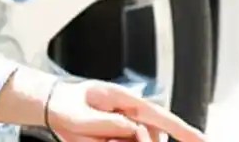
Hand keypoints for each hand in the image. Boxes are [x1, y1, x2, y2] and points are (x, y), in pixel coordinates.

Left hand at [45, 80, 205, 141]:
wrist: (53, 107)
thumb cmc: (66, 106)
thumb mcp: (81, 116)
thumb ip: (107, 122)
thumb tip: (133, 129)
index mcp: (125, 100)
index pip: (161, 116)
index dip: (185, 131)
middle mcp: (132, 113)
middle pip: (153, 136)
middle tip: (107, 140)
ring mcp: (129, 124)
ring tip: (97, 137)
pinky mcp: (123, 135)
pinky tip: (99, 140)